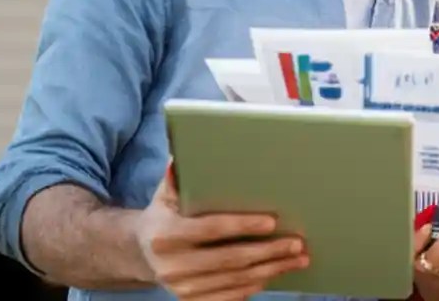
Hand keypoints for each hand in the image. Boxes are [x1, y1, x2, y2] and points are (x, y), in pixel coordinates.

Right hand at [135, 159, 308, 299]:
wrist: (141, 253)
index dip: (243, 226)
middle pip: (230, 259)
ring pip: (235, 280)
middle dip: (269, 251)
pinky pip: (229, 296)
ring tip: (297, 259)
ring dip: (271, 270)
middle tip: (297, 243)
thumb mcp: (164, 195)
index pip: (211, 229)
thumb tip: (186, 153)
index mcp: (166, 235)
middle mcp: (173, 266)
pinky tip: (275, 273)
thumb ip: (176, 178)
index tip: (272, 222)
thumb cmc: (163, 216)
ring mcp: (182, 288)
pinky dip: (255, 285)